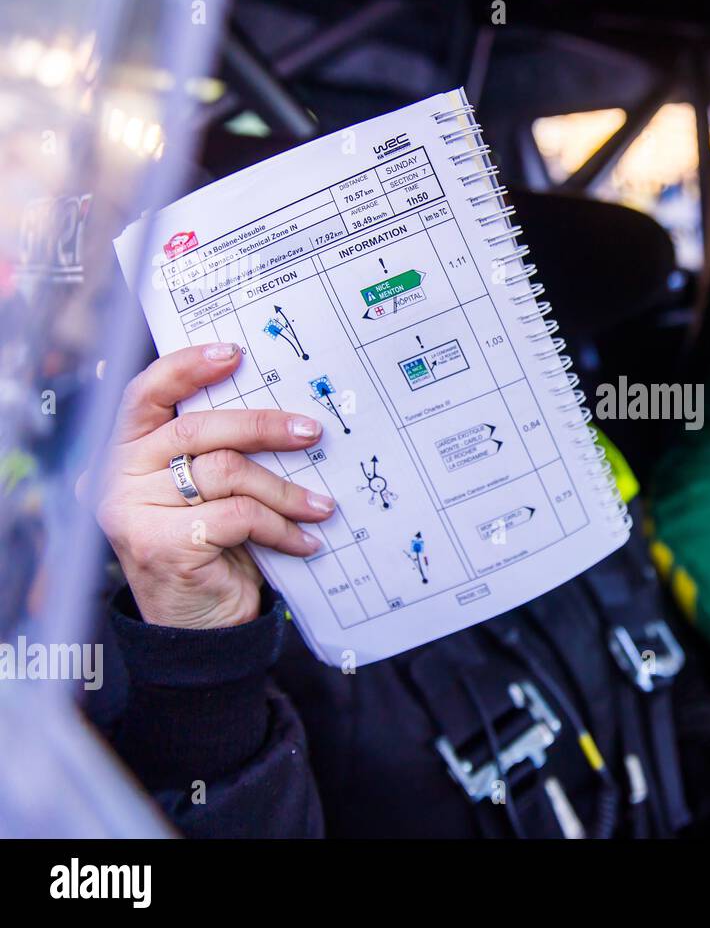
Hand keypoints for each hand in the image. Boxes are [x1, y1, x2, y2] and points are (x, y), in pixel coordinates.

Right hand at [91, 343, 335, 629]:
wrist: (198, 627)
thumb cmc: (209, 548)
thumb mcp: (208, 493)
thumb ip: (218, 452)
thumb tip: (282, 412)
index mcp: (126, 452)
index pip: (145, 394)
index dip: (187, 367)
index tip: (234, 354)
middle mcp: (118, 476)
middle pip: (198, 429)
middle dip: (264, 426)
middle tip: (311, 432)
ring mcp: (133, 512)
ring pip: (227, 473)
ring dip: (285, 490)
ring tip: (320, 506)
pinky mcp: (162, 545)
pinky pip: (239, 516)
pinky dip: (280, 527)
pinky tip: (304, 540)